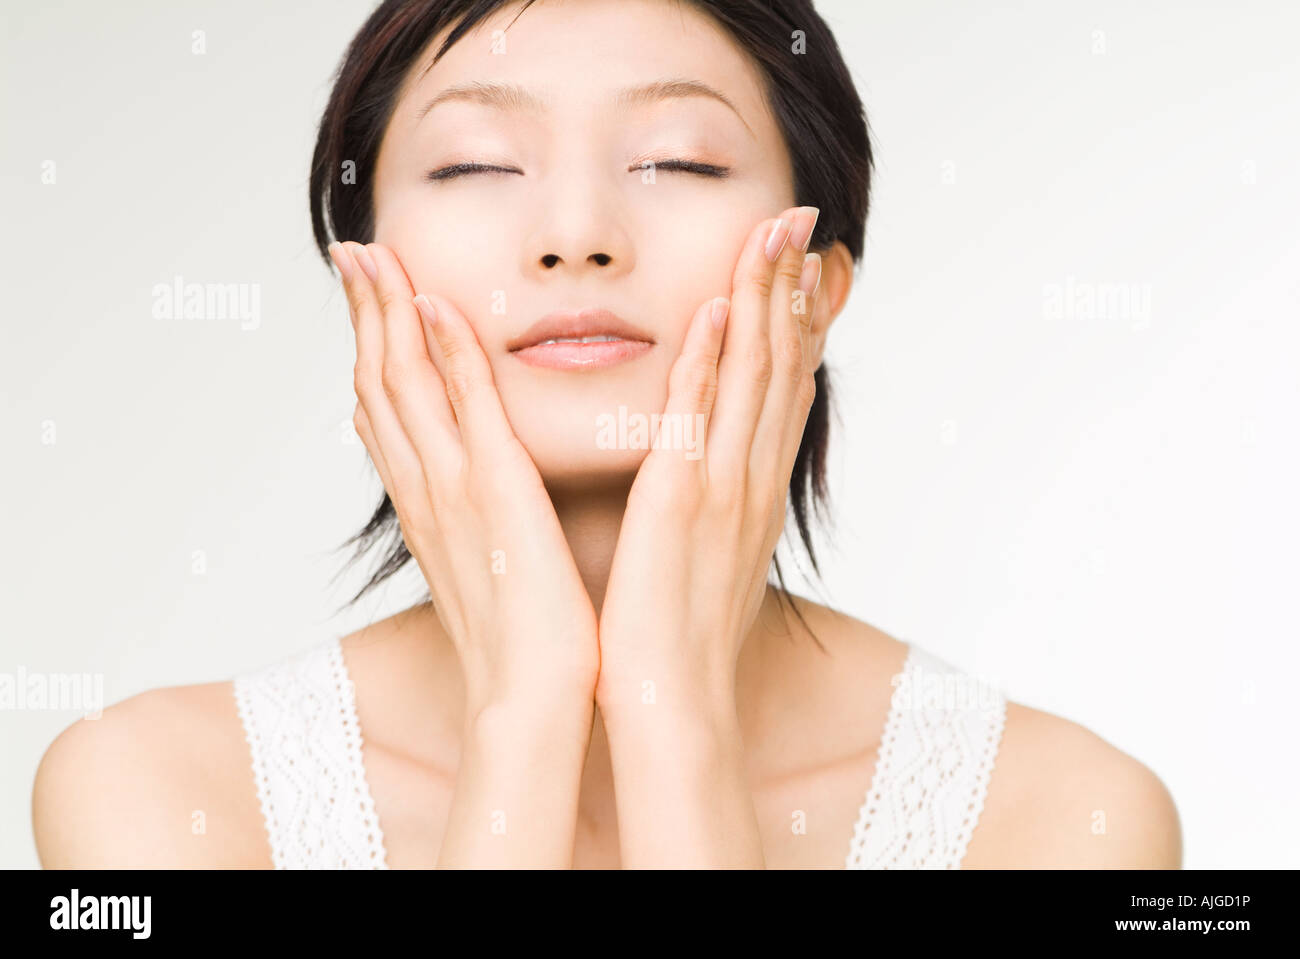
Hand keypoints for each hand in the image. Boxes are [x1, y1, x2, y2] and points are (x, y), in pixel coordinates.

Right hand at [329, 240, 599, 718]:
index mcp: (426, 504)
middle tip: (351, 251)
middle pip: (379, 383)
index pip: (385, 411)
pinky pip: (467, 409)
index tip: (363, 297)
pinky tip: (437, 305)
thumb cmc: (519, 636)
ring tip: (372, 255)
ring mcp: (454, 487)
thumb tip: (473, 480)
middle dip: (364, 314)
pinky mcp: (496, 492)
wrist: (530, 693)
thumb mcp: (484, 560)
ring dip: (387, 314)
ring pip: (406, 384)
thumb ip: (473, 514)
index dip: (368, 348)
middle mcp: (425, 488)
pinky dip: (448, 354)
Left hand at [596, 206, 823, 720]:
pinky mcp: (681, 504)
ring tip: (771, 233)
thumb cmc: (680, 633)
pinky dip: (713, 361)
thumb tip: (707, 471)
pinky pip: (699, 419)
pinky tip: (717, 308)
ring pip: (753, 376)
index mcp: (752, 488)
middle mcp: (750, 478)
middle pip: (780, 365)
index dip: (796, 321)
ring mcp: (722, 488)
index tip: (800, 263)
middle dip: (790, 288)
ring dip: (764, 300)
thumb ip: (714, 500)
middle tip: (798, 217)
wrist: (673, 701)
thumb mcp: (710, 552)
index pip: (782, 387)